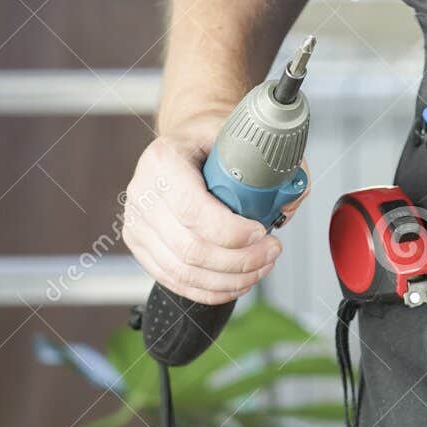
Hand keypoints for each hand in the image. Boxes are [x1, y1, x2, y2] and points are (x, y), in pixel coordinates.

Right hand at [121, 112, 304, 304]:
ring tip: (262, 267)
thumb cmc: (213, 142)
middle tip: (272, 252)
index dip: (231, 231)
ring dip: (230, 278)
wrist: (187, 144)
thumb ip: (272, 166)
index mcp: (164, 160)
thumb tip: (289, 203)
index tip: (261, 231)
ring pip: (184, 271)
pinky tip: (238, 282)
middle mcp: (143, 192)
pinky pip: (174, 280)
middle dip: (240, 260)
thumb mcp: (243, 137)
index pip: (193, 209)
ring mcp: (137, 222)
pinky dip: (210, 289)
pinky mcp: (139, 245)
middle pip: (191, 248)